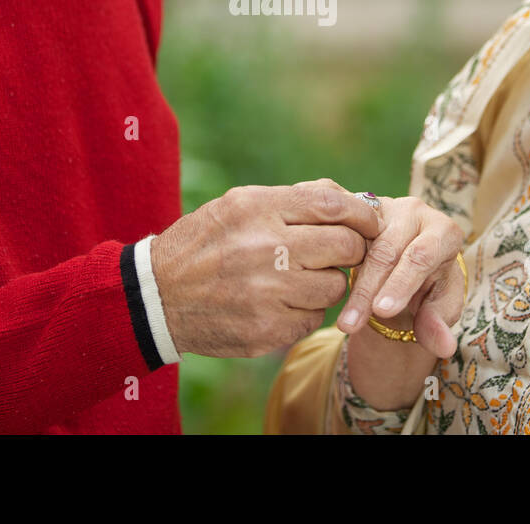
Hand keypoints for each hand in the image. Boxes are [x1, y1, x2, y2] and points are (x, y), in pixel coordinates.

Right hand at [150, 179, 380, 357]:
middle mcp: (265, 248)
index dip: (362, 214)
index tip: (371, 222)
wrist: (158, 296)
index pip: (333, 205)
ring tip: (299, 279)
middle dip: (352, 251)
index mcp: (258, 208)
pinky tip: (279, 304)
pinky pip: (312, 319)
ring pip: (334, 288)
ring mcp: (267, 293)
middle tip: (339, 254)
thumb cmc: (206, 242)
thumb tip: (353, 199)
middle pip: (345, 248)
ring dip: (327, 284)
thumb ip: (295, 199)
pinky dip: (304, 311)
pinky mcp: (266, 330)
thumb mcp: (240, 204)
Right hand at [336, 195, 464, 411]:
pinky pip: (340, 236)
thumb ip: (440, 322)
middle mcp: (414, 212)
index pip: (422, 254)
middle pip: (387, 250)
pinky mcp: (357, 214)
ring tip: (342, 321)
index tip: (383, 311)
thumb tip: (444, 347)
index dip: (401, 283)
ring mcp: (382, 210)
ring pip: (359, 244)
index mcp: (443, 230)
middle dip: (369, 290)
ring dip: (349, 284)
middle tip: (353, 324)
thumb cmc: (430, 288)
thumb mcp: (440, 306)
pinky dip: (332, 263)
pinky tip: (323, 289)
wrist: (408, 271)